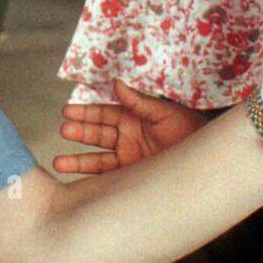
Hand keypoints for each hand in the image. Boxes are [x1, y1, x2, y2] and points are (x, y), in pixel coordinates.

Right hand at [52, 81, 206, 173]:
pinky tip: (75, 180)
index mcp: (134, 117)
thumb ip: (138, 101)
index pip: (105, 113)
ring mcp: (128, 157)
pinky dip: (90, 179)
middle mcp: (128, 137)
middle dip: (80, 132)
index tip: (67, 112)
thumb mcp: (165, 113)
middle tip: (63, 130)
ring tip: (57, 163)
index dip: (86, 112)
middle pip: (97, 134)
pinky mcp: (131, 176)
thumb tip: (115, 82)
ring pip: (97, 158)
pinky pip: (106, 177)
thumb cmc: (190, 130)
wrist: (205, 160)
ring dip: (78, 160)